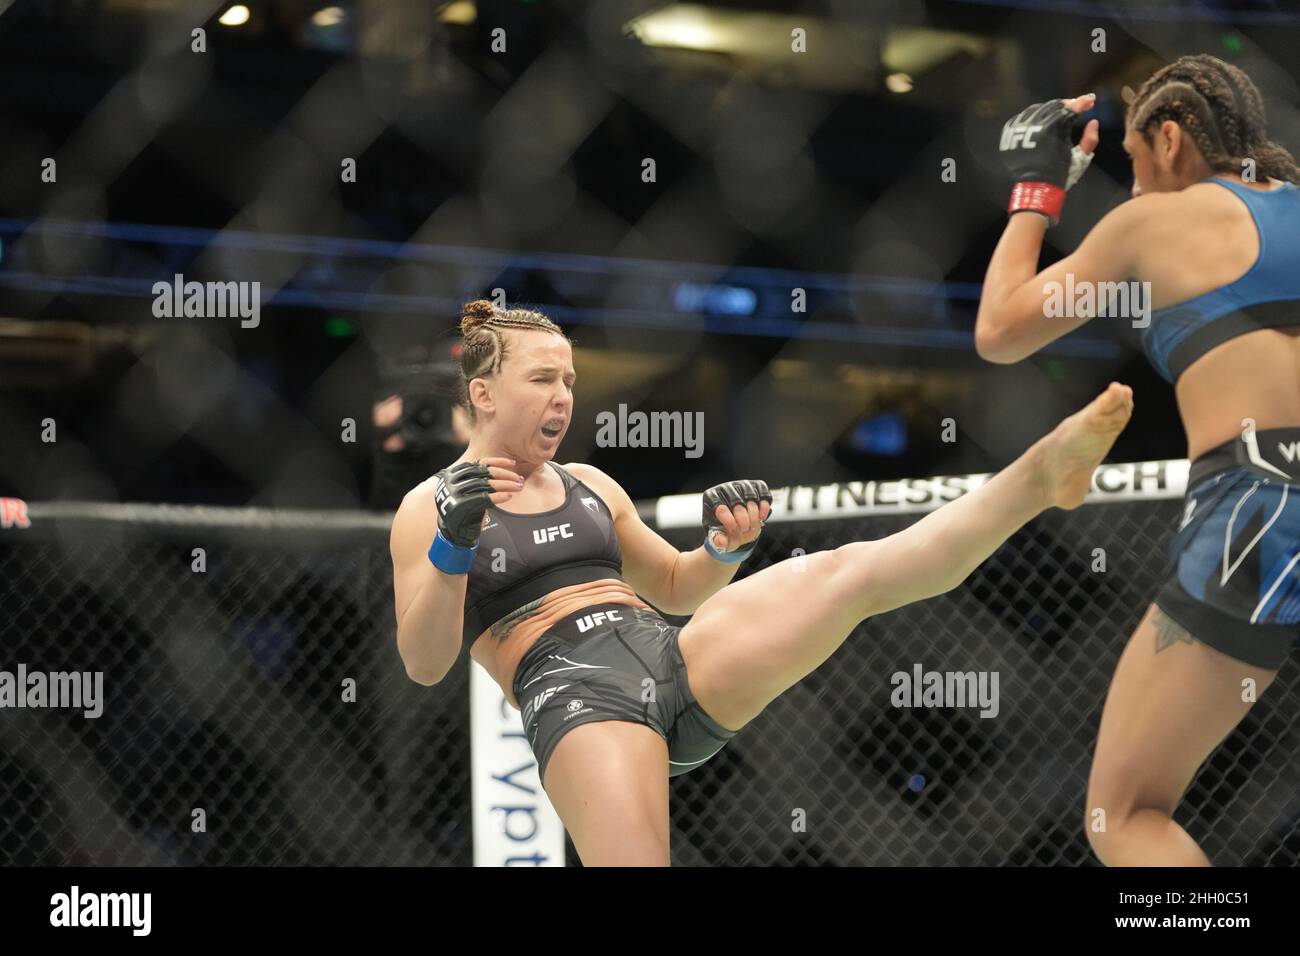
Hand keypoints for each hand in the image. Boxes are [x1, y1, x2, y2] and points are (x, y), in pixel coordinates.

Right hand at [434, 457, 522, 547]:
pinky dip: (499, 496)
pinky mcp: (461, 505)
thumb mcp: (468, 489)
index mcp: (453, 473)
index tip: (513, 463)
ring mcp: (456, 493)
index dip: (499, 462)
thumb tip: (505, 469)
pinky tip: (509, 496)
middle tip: (519, 478)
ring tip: (518, 487)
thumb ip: (479, 478)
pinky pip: (485, 498)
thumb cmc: (465, 509)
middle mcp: (453, 481)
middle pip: (486, 472)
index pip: (480, 463)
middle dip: (506, 474)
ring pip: (487, 484)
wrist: (454, 531)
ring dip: (506, 484)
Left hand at [702, 479, 771, 551]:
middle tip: (743, 530)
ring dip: (754, 515)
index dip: (728, 520)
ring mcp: (741, 485)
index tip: (732, 531)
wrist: (736, 526)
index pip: (718, 505)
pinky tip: (762, 517)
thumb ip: (718, 540)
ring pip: (751, 496)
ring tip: (752, 526)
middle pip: (736, 500)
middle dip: (742, 520)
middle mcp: (725, 487)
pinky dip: (764, 507)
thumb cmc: (724, 529)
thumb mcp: (717, 536)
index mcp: (711, 497)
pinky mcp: (756, 487)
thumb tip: (721, 541)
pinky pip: (763, 494)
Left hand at [1000, 92, 1097, 222]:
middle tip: (1075, 105)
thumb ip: (1090, 139)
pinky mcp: (1008, 134)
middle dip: (1066, 104)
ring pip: (1035, 109)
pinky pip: (1021, 117)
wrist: (1035, 187)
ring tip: (1059, 112)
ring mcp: (1018, 130)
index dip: (1081, 104)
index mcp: (1051, 131)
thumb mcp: (1080, 157)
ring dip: (1049, 109)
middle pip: (1052, 106)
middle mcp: (1033, 128)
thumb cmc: (1060, 173)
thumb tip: (1093, 121)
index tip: (1090, 100)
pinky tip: (1042, 118)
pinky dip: (1033, 116)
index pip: (1068, 111)